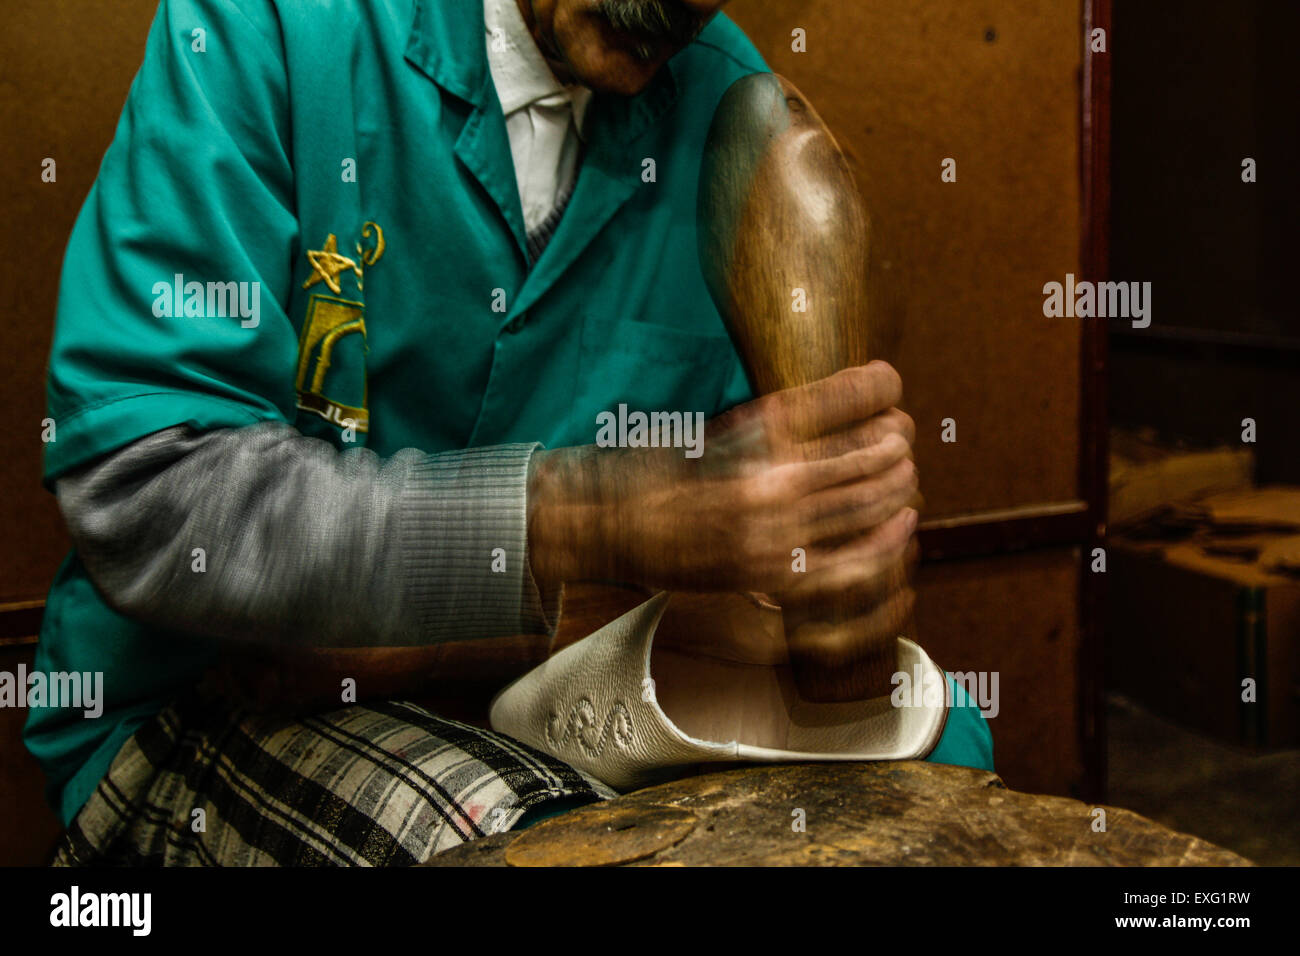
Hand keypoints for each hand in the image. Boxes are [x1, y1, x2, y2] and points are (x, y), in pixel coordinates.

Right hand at [528, 361, 917, 599]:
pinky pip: (850, 568)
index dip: (881, 390)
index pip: (848, 398)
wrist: (614, 524)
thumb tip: (859, 390)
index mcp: (758, 431)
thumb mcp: (728, 423)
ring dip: (896, 489)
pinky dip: (884, 548)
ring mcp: (775, 531)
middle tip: (904, 440)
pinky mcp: (772, 575)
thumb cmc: (668, 468)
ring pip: (865, 506)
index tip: (890, 389)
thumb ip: (789, 412)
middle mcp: (772, 479)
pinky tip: (901, 533)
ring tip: (905, 478)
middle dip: (897, 447)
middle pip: (869, 457)